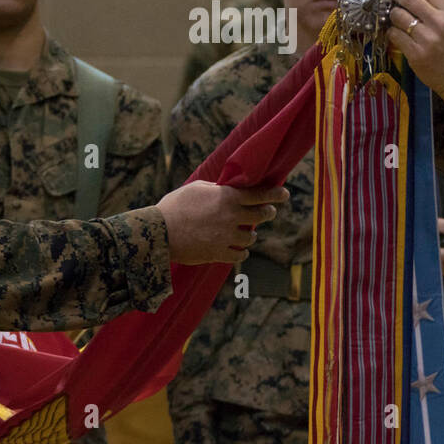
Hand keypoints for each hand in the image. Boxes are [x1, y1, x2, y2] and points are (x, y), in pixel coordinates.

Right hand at [158, 181, 289, 265]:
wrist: (159, 233)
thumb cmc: (175, 206)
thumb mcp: (196, 188)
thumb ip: (216, 188)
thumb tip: (226, 188)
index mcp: (227, 197)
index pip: (259, 194)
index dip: (274, 194)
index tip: (284, 194)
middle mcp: (231, 217)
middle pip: (261, 215)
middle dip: (267, 213)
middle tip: (268, 212)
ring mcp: (226, 237)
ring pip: (251, 237)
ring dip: (251, 235)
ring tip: (247, 233)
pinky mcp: (219, 254)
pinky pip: (240, 255)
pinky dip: (241, 252)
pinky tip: (239, 250)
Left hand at [386, 0, 443, 120]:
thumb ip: (440, 5)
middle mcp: (441, 22)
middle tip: (396, 3)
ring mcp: (428, 39)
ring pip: (397, 16)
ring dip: (394, 16)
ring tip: (399, 22)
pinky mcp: (416, 55)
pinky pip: (394, 35)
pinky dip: (393, 33)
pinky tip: (400, 36)